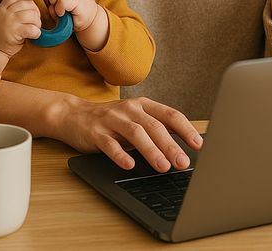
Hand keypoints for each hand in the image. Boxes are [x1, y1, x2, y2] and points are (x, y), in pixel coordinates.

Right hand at [0, 0, 41, 57]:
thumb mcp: (0, 15)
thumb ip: (11, 8)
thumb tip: (31, 2)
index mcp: (1, 7)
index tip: (30, 6)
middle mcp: (5, 13)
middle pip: (28, 4)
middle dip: (35, 11)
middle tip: (34, 20)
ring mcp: (10, 22)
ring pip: (32, 15)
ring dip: (37, 22)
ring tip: (34, 28)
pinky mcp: (15, 33)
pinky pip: (32, 29)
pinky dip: (36, 32)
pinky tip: (33, 35)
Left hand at [46, 0, 108, 50]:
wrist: (91, 20)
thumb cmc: (74, 11)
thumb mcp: (63, 0)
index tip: (51, 1)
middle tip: (54, 6)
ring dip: (53, 2)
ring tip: (58, 10)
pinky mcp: (79, 1)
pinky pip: (62, 2)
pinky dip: (59, 9)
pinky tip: (62, 14)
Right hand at [62, 97, 203, 171]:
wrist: (73, 115)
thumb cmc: (111, 121)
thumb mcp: (135, 120)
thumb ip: (155, 130)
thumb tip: (181, 149)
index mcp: (143, 105)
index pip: (170, 115)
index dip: (185, 129)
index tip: (198, 145)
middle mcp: (130, 110)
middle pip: (154, 127)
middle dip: (171, 145)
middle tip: (182, 162)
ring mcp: (112, 120)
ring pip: (135, 134)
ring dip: (151, 151)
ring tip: (163, 166)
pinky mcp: (96, 133)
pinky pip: (109, 145)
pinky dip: (120, 155)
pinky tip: (129, 165)